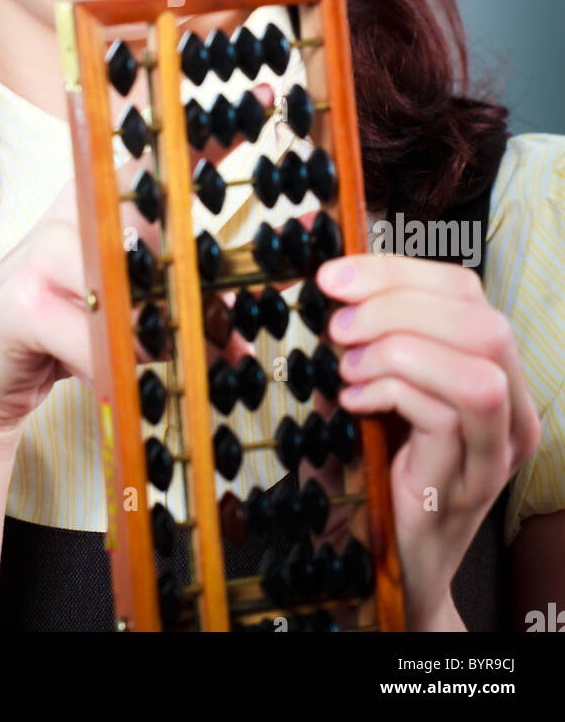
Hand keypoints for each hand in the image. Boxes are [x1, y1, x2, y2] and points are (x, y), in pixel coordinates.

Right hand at [0, 83, 271, 437]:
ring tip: (186, 366)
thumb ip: (173, 298)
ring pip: (128, 281)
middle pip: (155, 218)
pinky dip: (119, 362)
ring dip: (160, 333)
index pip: (162, 156)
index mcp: (101, 197)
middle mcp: (75, 209)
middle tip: (232, 322)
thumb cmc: (59, 323)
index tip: (269, 93)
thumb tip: (240, 324)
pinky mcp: (22, 300)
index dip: (214, 129)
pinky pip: (92, 330)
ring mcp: (45, 251)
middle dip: (198, 270)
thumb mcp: (120, 297)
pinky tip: (122, 378)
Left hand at [314, 254, 541, 629]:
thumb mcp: (370, 389)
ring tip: (346, 365)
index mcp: (493, 371)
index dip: (397, 271)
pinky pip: (445, 421)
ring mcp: (493, 455)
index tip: (332, 275)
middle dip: (398, 304)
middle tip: (336, 322)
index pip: (466, 292)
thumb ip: (362, 338)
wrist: (381, 565)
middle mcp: (511, 412)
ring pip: (478, 373)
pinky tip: (353, 402)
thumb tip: (326, 278)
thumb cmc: (374, 471)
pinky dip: (391, 394)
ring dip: (399, 351)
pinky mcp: (463, 488)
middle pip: (483, 324)